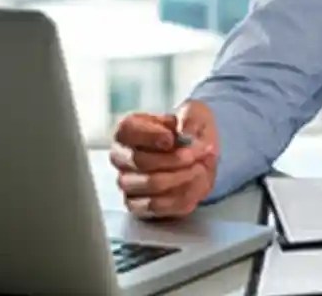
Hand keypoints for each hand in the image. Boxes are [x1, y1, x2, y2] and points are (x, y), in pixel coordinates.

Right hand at [109, 100, 218, 218]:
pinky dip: (181, 197)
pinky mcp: (137, 205)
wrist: (198, 156)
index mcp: (128, 129)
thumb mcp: (194, 115)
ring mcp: (127, 182)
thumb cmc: (189, 131)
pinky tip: (194, 185)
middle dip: (174, 159)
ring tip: (200, 169)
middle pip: (141, 161)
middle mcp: (121, 156)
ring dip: (181, 178)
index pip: (129, 130)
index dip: (152, 135)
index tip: (173, 138)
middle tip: (195, 155)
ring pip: (152, 184)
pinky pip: (157, 206)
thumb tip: (186, 136)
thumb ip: (190, 121)